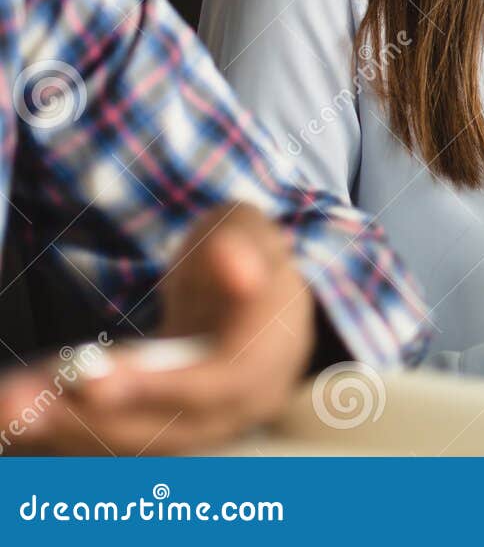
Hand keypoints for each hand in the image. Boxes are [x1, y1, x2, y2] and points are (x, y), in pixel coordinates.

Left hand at [0, 203, 315, 453]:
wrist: (251, 292)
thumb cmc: (246, 253)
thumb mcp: (250, 230)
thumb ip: (246, 243)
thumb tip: (237, 268)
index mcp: (269, 358)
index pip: (215, 385)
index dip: (157, 389)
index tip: (94, 380)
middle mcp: (239, 406)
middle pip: (163, 429)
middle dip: (88, 418)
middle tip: (18, 401)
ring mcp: (200, 424)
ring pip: (132, 441)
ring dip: (65, 429)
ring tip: (9, 404)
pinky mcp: (162, 427)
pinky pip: (114, 438)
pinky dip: (65, 430)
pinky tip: (16, 416)